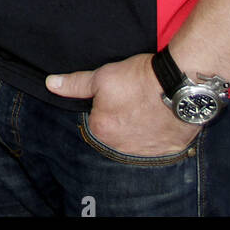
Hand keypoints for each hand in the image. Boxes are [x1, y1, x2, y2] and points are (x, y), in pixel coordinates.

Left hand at [46, 52, 199, 155]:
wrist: (179, 84)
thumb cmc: (138, 79)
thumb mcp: (102, 77)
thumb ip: (75, 84)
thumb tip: (50, 84)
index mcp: (101, 131)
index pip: (96, 119)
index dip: (104, 104)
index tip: (117, 93)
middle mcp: (121, 148)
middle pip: (115, 131)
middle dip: (120, 118)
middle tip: (133, 99)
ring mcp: (146, 152)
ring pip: (135, 139)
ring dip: (138, 128)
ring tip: (147, 107)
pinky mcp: (168, 151)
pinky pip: (156, 145)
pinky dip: (157, 134)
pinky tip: (160, 118)